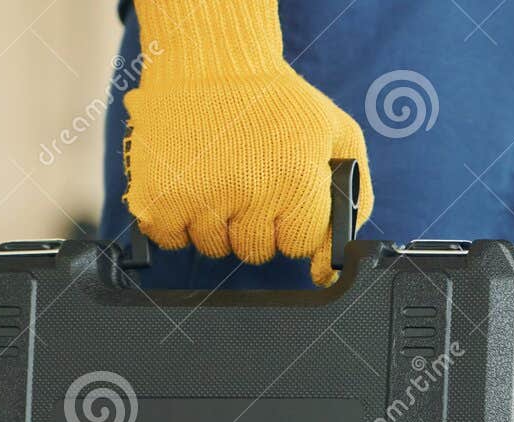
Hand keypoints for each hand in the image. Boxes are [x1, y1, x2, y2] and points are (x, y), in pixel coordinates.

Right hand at [123, 1, 371, 283]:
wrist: (211, 58)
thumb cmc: (278, 101)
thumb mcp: (338, 135)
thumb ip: (356, 199)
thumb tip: (330, 269)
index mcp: (297, 179)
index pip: (299, 245)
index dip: (292, 223)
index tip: (282, 194)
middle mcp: (250, 191)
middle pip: (256, 251)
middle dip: (255, 224)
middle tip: (247, 178)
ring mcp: (201, 197)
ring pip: (213, 247)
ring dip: (215, 222)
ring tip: (217, 174)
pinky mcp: (158, 196)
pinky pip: (170, 238)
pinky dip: (176, 220)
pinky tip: (188, 182)